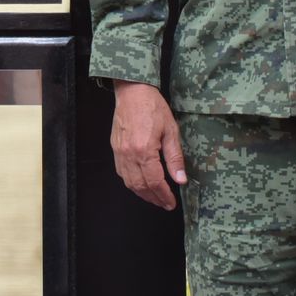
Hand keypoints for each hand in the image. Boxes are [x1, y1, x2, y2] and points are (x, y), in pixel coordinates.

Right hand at [110, 80, 186, 209]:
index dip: (164, 195)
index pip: (155, 181)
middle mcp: (129, 154)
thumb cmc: (153, 107)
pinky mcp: (115, 148)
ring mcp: (119, 152)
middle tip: (165, 204)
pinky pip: (121, 172)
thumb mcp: (171, 131)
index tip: (171, 203)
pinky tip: (140, 183)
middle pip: (140, 185)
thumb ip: (175, 158)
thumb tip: (180, 180)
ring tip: (154, 197)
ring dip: (142, 193)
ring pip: (128, 182)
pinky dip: (131, 182)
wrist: (132, 92)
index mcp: (144, 150)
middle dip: (153, 198)